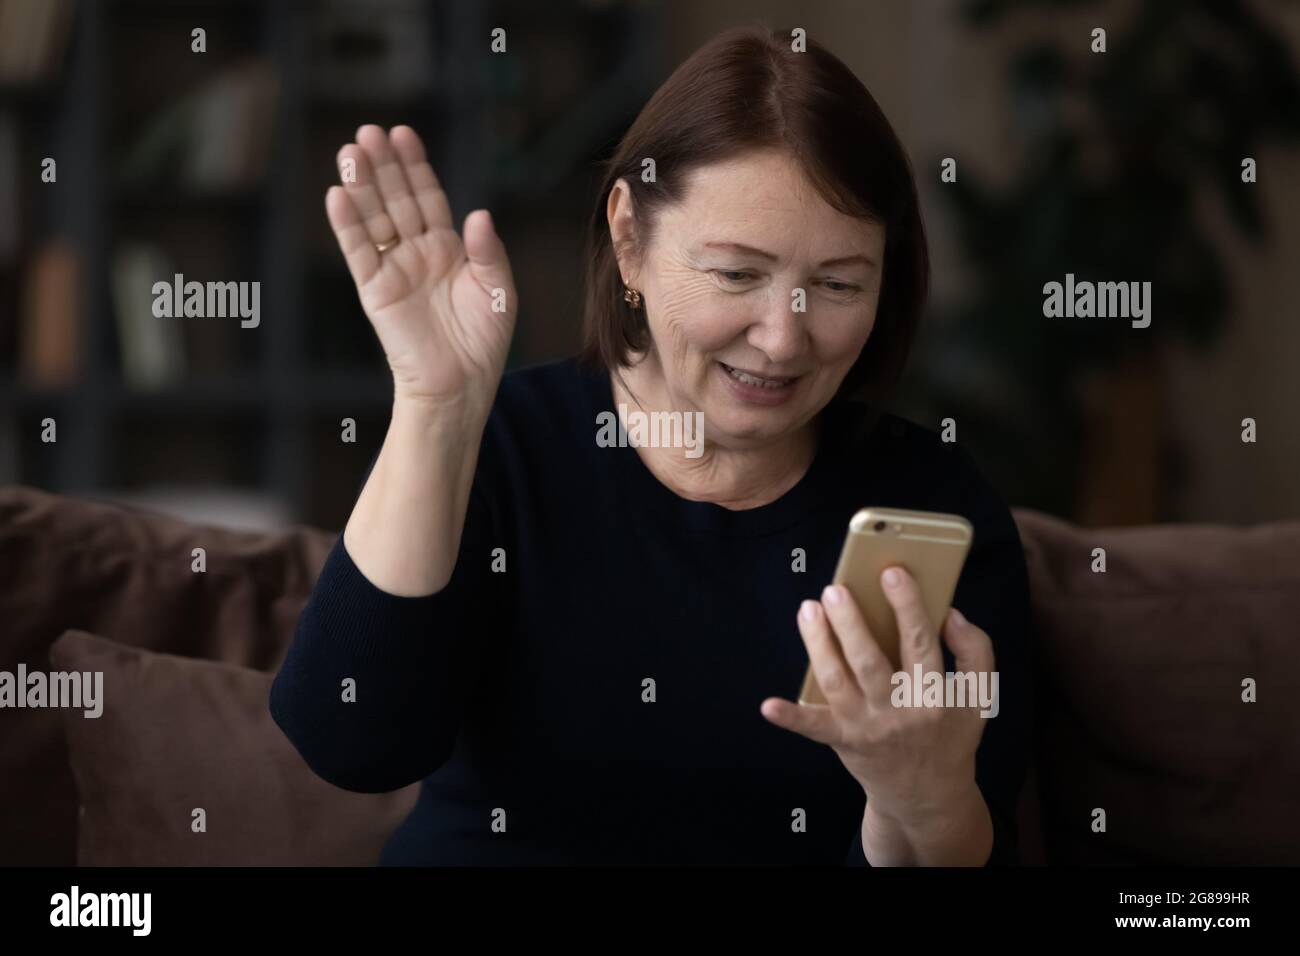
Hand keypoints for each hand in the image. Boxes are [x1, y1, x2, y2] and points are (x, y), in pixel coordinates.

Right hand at [325, 125, 516, 411]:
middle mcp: (417, 253)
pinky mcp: (375, 291)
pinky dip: (347, 225)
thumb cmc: (484, 341)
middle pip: (396, 200)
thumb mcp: (498, 290)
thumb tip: (478, 214)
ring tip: (349, 151)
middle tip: (368, 131)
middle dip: (383, 166)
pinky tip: (337, 195)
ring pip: (374, 219)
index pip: (427, 197)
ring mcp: (394, 270)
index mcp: (448, 248)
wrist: (462, 385)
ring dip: (361, 186)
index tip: (402, 134)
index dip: (415, 166)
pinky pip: (358, 252)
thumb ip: (489, 251)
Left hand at [760, 567, 994, 832]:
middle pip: (870, 661)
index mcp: (934, 695)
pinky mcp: (844, 742)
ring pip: (838, 681)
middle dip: (850, 623)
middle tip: (834, 588)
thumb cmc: (949, 734)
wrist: (929, 797)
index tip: (892, 571)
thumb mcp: (978, 698)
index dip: (907, 606)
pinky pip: (815, 729)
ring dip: (818, 644)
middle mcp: (899, 712)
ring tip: (809, 609)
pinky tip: (769, 705)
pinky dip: (791, 718)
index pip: (920, 643)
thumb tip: (950, 613)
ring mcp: (868, 728)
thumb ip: (975, 651)